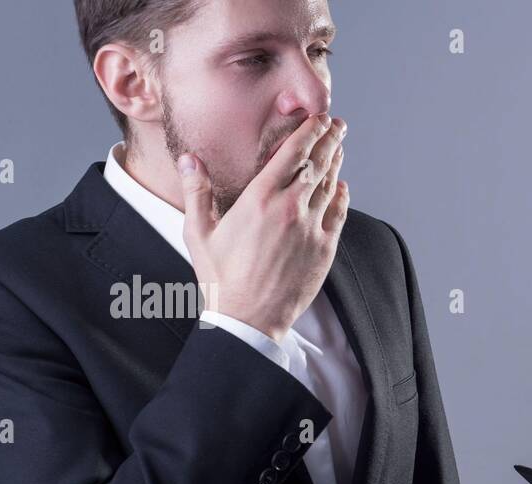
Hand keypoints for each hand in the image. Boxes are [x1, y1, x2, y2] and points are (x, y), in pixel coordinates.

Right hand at [179, 112, 349, 342]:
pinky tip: (342, 186)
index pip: (291, 154)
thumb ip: (197, 192)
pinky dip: (341, 196)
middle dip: (328, 140)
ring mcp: (311, 229)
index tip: (317, 118)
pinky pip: (338, 215)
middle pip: (316, 164)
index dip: (308, 132)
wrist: (249, 318)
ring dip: (335, 163)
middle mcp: (290, 209)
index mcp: (259, 199)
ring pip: (329, 186)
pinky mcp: (324, 250)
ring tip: (339, 147)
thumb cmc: (220, 278)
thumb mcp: (199, 233)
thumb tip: (189, 158)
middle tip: (337, 124)